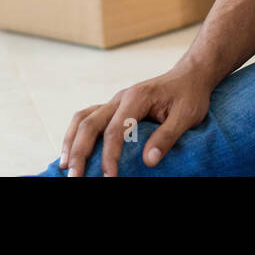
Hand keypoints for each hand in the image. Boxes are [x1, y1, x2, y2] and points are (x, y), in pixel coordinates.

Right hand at [59, 61, 214, 175]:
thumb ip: (167, 136)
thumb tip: (149, 161)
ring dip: (71, 142)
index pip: (115, 129)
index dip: (109, 156)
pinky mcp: (114, 108)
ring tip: (65, 167)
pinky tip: (72, 151)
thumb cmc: (190, 95)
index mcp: (137, 98)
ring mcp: (115, 102)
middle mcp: (120, 98)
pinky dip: (76, 135)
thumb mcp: (187, 115)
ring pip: (83, 119)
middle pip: (90, 124)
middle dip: (79, 152)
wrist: (190, 75)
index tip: (109, 177)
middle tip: (75, 178)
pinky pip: (88, 118)